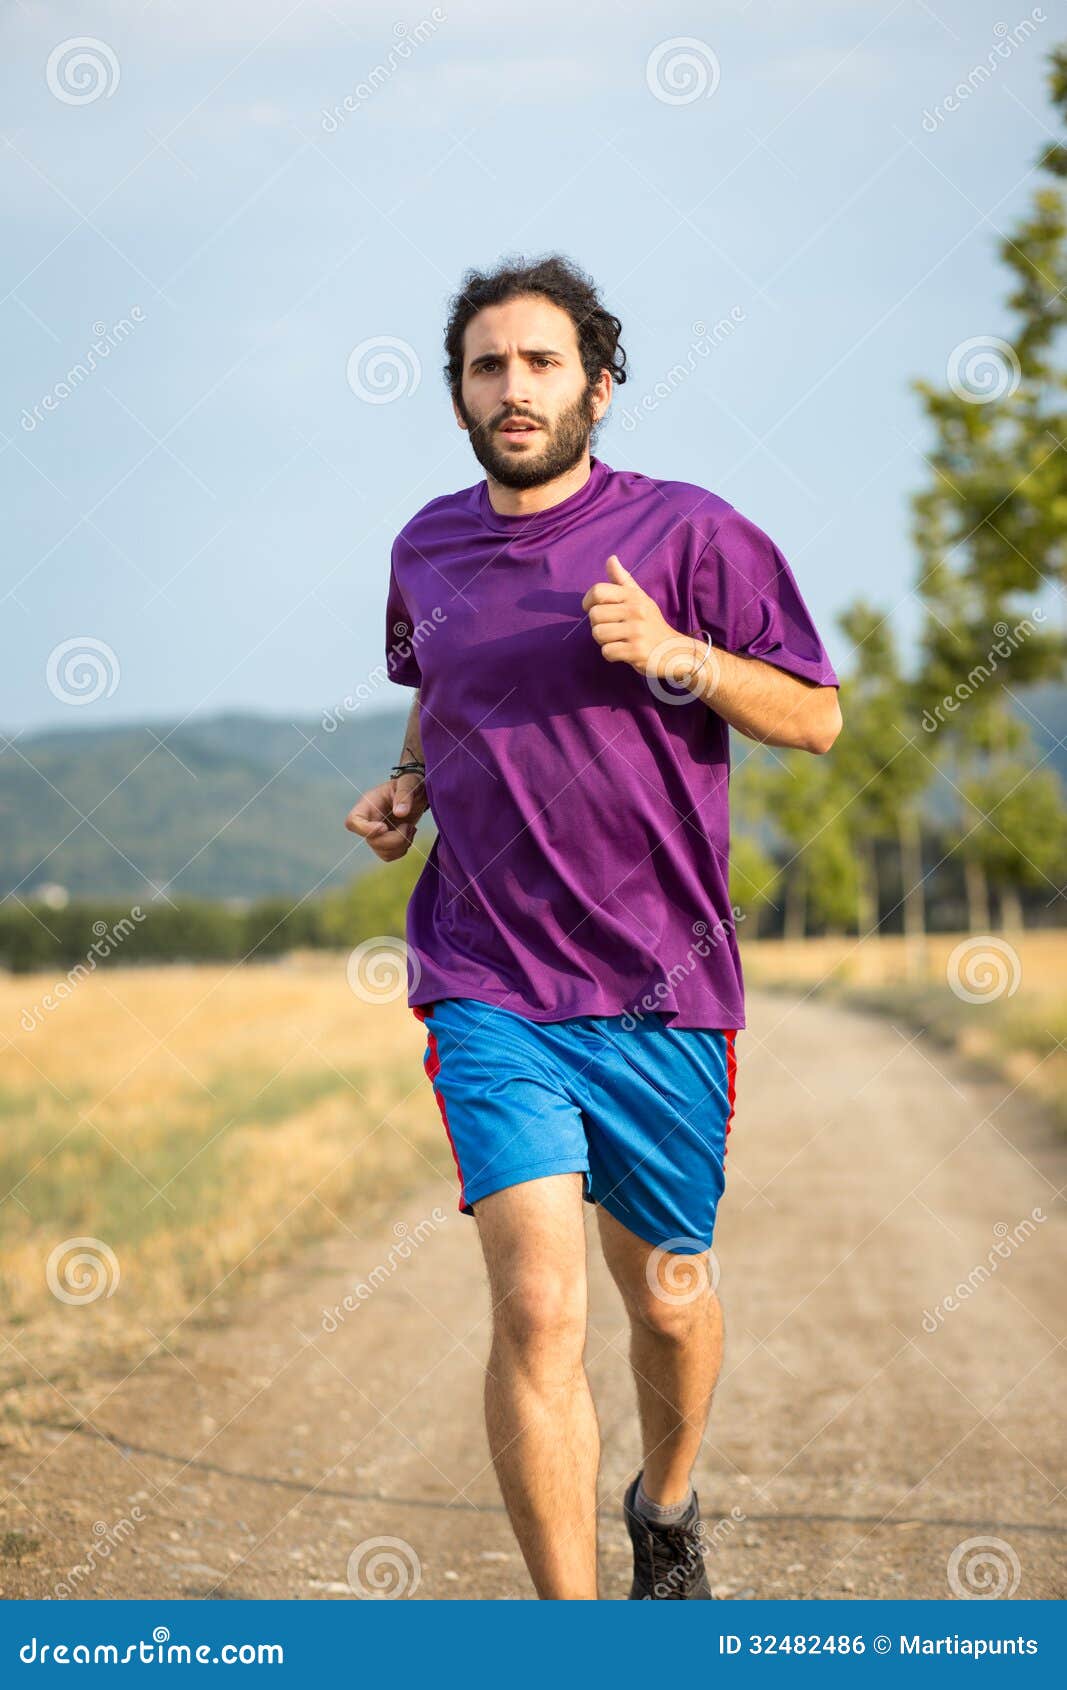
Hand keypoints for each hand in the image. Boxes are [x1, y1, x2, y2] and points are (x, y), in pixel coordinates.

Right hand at [344, 773, 426, 862]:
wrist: (417, 792)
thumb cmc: (410, 784)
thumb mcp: (410, 783)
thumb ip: (405, 795)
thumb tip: (400, 813)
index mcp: (368, 804)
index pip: (353, 821)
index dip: (366, 830)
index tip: (385, 827)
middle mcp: (368, 820)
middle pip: (372, 841)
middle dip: (395, 839)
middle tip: (409, 826)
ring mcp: (375, 833)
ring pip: (382, 852)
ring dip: (401, 844)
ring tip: (410, 828)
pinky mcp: (385, 842)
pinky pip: (389, 856)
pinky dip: (402, 849)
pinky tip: (409, 834)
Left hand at [581, 555, 701, 678]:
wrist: (673, 650)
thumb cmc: (651, 623)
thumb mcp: (640, 598)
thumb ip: (622, 579)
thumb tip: (611, 559)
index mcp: (634, 596)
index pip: (598, 591)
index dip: (588, 601)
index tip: (593, 609)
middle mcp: (636, 611)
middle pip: (594, 614)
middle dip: (597, 624)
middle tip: (611, 628)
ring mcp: (637, 631)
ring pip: (598, 633)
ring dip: (603, 641)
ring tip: (617, 640)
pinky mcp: (636, 651)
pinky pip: (607, 651)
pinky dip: (611, 655)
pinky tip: (623, 652)